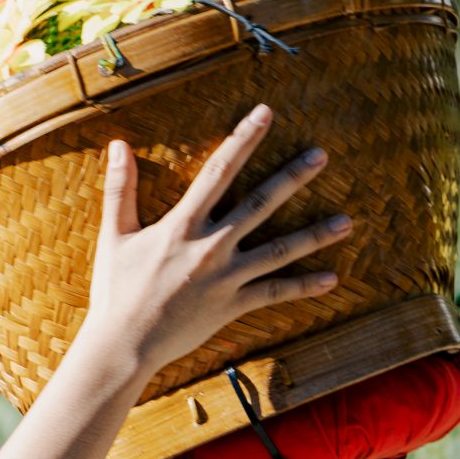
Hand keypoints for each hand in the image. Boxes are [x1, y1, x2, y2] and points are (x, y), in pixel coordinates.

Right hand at [72, 107, 347, 381]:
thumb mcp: (114, 236)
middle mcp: (210, 247)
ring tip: (346, 221)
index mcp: (182, 226)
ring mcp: (225, 277)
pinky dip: (303, 287)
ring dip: (314, 234)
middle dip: (292, 177)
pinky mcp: (231, 305)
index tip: (265, 113)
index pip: (219, 172)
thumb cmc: (115, 291)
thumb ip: (120, 189)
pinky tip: (332, 278)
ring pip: (279, 250)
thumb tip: (117, 146)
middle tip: (321, 155)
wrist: (122, 344)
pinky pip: (274, 293)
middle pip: (260, 203)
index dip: (243, 140)